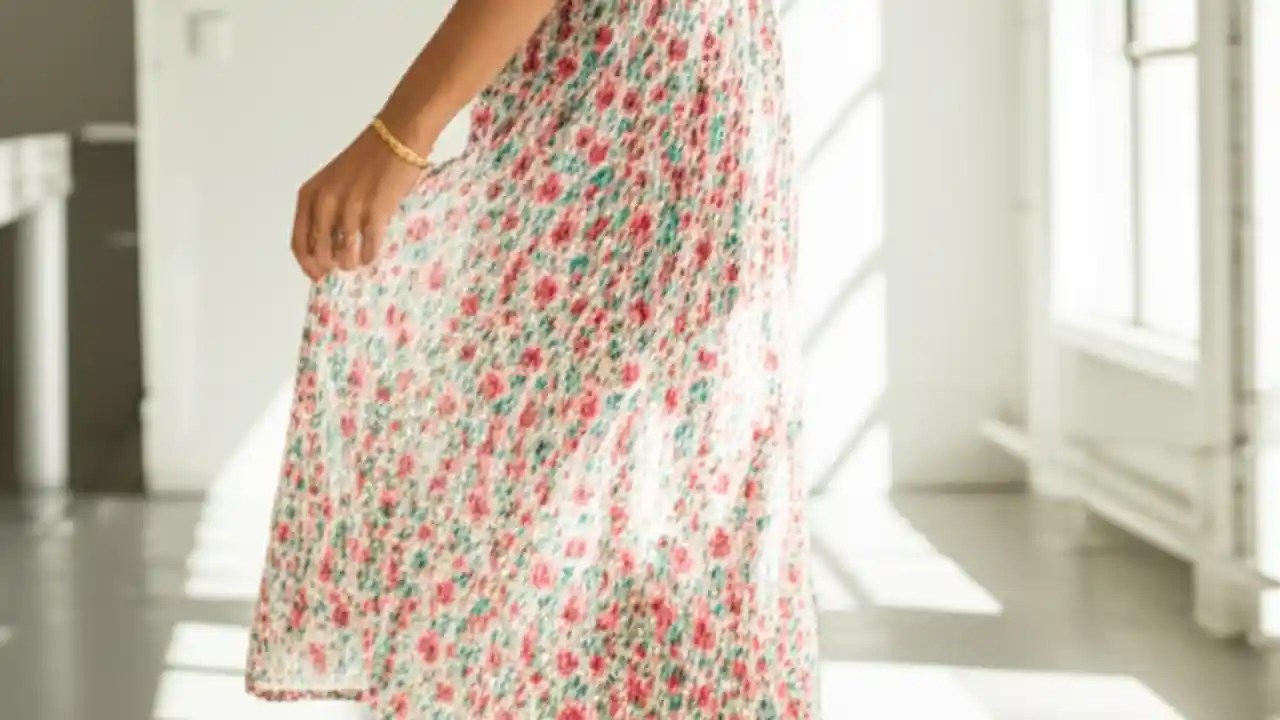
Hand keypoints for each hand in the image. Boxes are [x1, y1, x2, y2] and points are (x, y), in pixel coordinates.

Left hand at [291, 126, 425, 281]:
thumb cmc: (368, 159)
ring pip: (345, 256)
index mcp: (310, 195)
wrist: (397, 138)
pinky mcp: (375, 211)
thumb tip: (328, 248)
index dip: (307, 265)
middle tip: (344, 266)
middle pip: (321, 254)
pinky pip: (368, 248)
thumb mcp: (333, 182)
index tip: (318, 276)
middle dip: (332, 267)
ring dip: (353, 263)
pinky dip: (370, 256)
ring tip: (360, 260)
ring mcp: (349, 208)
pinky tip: (373, 253)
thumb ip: (325, 210)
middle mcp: (325, 203)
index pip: (299, 243)